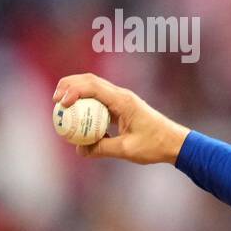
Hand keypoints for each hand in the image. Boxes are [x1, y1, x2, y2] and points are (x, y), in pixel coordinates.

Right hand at [53, 73, 189, 164]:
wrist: (175, 143)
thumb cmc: (155, 145)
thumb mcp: (127, 149)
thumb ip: (101, 149)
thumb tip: (79, 150)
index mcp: (123, 101)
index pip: (93, 87)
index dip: (73, 90)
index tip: (60, 103)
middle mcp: (122, 95)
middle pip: (89, 80)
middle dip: (69, 86)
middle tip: (55, 101)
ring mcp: (122, 99)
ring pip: (94, 87)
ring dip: (76, 92)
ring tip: (61, 106)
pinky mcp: (122, 106)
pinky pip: (99, 100)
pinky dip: (86, 103)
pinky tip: (77, 116)